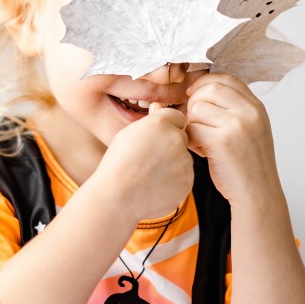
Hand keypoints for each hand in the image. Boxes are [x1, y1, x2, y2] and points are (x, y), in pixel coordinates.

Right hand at [91, 105, 193, 221]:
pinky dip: (172, 181)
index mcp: (161, 124)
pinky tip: (153, 185)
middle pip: (181, 138)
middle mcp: (177, 140)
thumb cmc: (117, 163)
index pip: (176, 117)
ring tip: (147, 174)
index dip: (165, 127)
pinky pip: (183, 178)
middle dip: (170, 145)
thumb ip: (150, 121)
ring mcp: (184, 162)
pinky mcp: (187, 182)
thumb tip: (159, 108)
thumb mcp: (128, 134)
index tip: (153, 138)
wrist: (117, 195)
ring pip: (183, 159)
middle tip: (147, 158)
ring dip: (171, 164)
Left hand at [183, 73, 279, 204]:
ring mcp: (237, 125)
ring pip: (197, 108)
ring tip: (200, 139)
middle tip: (194, 121)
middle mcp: (250, 112)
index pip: (226, 79)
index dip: (204, 82)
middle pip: (208, 89)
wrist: (257, 193)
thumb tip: (198, 90)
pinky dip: (190, 138)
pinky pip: (192, 128)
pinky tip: (199, 150)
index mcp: (256, 107)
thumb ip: (232, 109)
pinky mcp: (222, 141)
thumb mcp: (249, 128)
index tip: (193, 93)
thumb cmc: (247, 163)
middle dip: (193, 103)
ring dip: (191, 123)